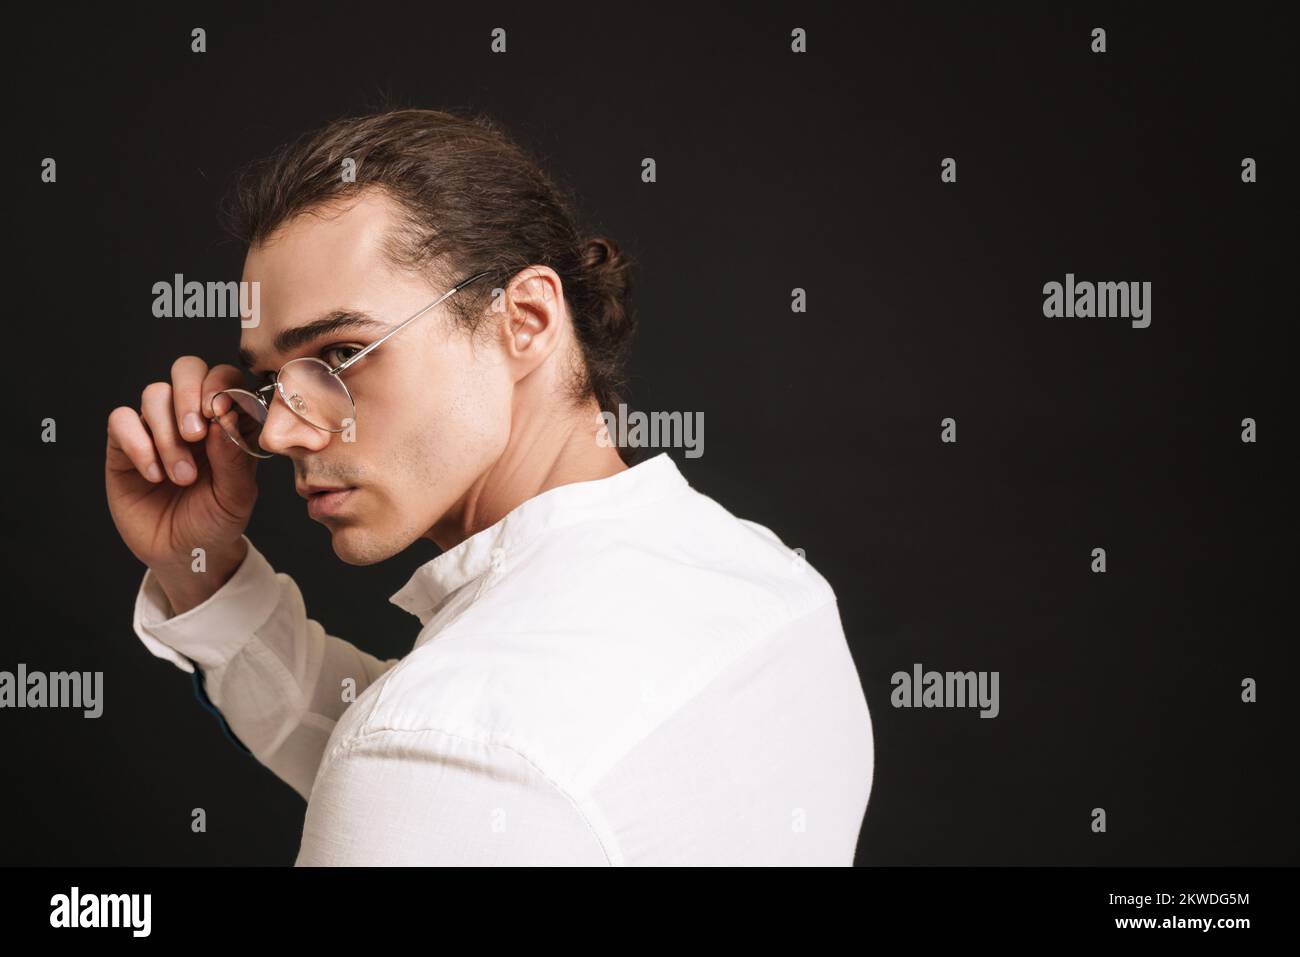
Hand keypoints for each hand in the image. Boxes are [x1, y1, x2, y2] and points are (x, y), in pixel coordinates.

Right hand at [106, 356, 259, 611]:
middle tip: (195, 435)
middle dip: (189, 393)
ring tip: (181, 476)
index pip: (225, 378)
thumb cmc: (215, 521)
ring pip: (154, 394)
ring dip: (167, 434)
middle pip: (186, 369)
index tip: (220, 415)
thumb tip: (225, 419)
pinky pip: (121, 421)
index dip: (222, 386)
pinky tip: (154, 475)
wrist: (183, 554)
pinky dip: (138, 445)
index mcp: (226, 420)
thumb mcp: (236, 496)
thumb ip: (235, 458)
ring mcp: (157, 427)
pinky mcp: (124, 445)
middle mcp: (192, 416)